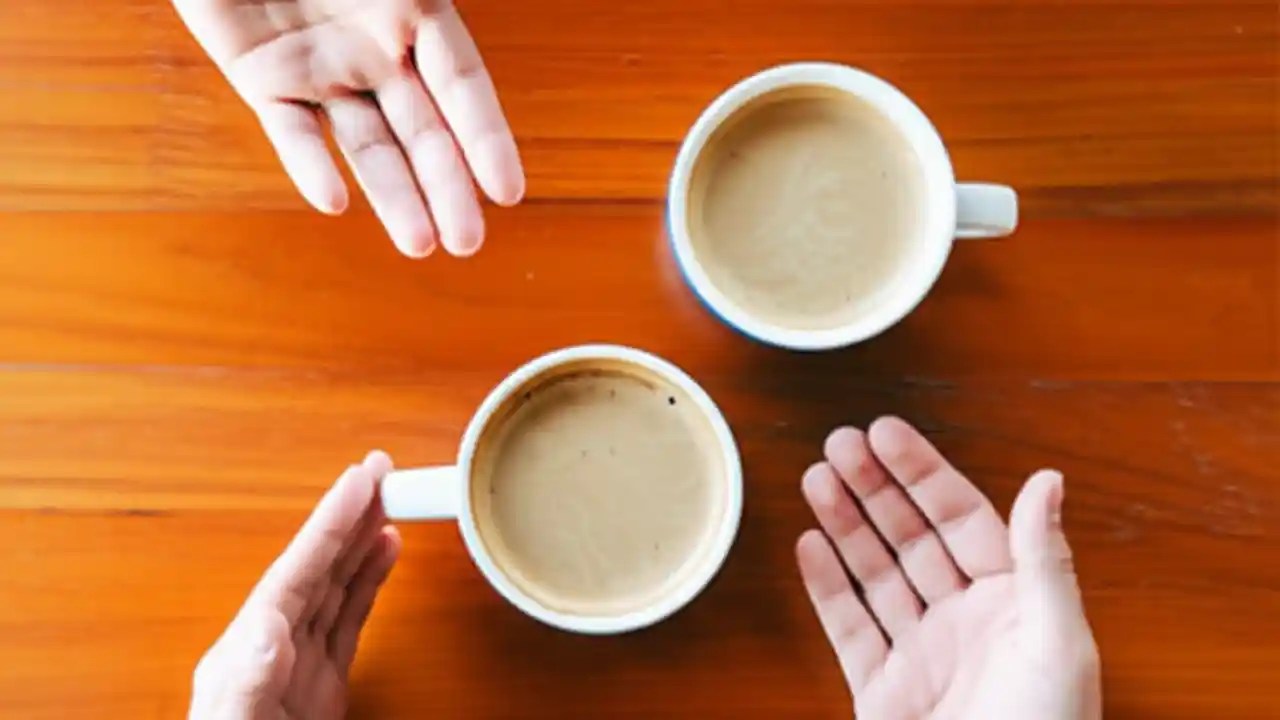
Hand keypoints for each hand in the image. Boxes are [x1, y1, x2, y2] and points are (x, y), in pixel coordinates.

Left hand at [172, 0, 524, 257]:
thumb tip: (435, 18)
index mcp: (412, 9)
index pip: (463, 86)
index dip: (486, 139)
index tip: (507, 192)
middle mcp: (376, 49)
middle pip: (424, 132)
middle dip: (448, 188)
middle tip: (467, 243)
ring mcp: (323, 69)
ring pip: (369, 146)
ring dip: (394, 196)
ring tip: (418, 244)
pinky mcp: (265, 79)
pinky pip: (293, 130)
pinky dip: (310, 165)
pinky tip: (333, 202)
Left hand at [189, 452, 400, 719]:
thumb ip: (249, 680)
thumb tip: (269, 626)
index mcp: (250, 647)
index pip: (297, 569)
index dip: (330, 522)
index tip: (361, 479)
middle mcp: (273, 643)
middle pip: (317, 565)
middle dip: (347, 515)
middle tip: (380, 470)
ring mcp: (300, 661)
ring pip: (336, 584)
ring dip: (362, 542)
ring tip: (389, 502)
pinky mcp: (323, 683)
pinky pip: (349, 618)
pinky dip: (368, 583)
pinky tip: (383, 557)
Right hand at [796, 417, 1101, 719]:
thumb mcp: (1056, 641)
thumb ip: (1041, 558)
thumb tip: (1047, 480)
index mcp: (1013, 604)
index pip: (961, 518)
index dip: (922, 473)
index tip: (885, 433)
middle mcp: (964, 621)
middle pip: (910, 537)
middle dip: (874, 488)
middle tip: (837, 443)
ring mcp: (920, 655)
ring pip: (874, 572)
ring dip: (845, 524)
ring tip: (815, 478)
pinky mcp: (881, 691)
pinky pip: (848, 627)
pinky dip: (825, 586)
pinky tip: (808, 546)